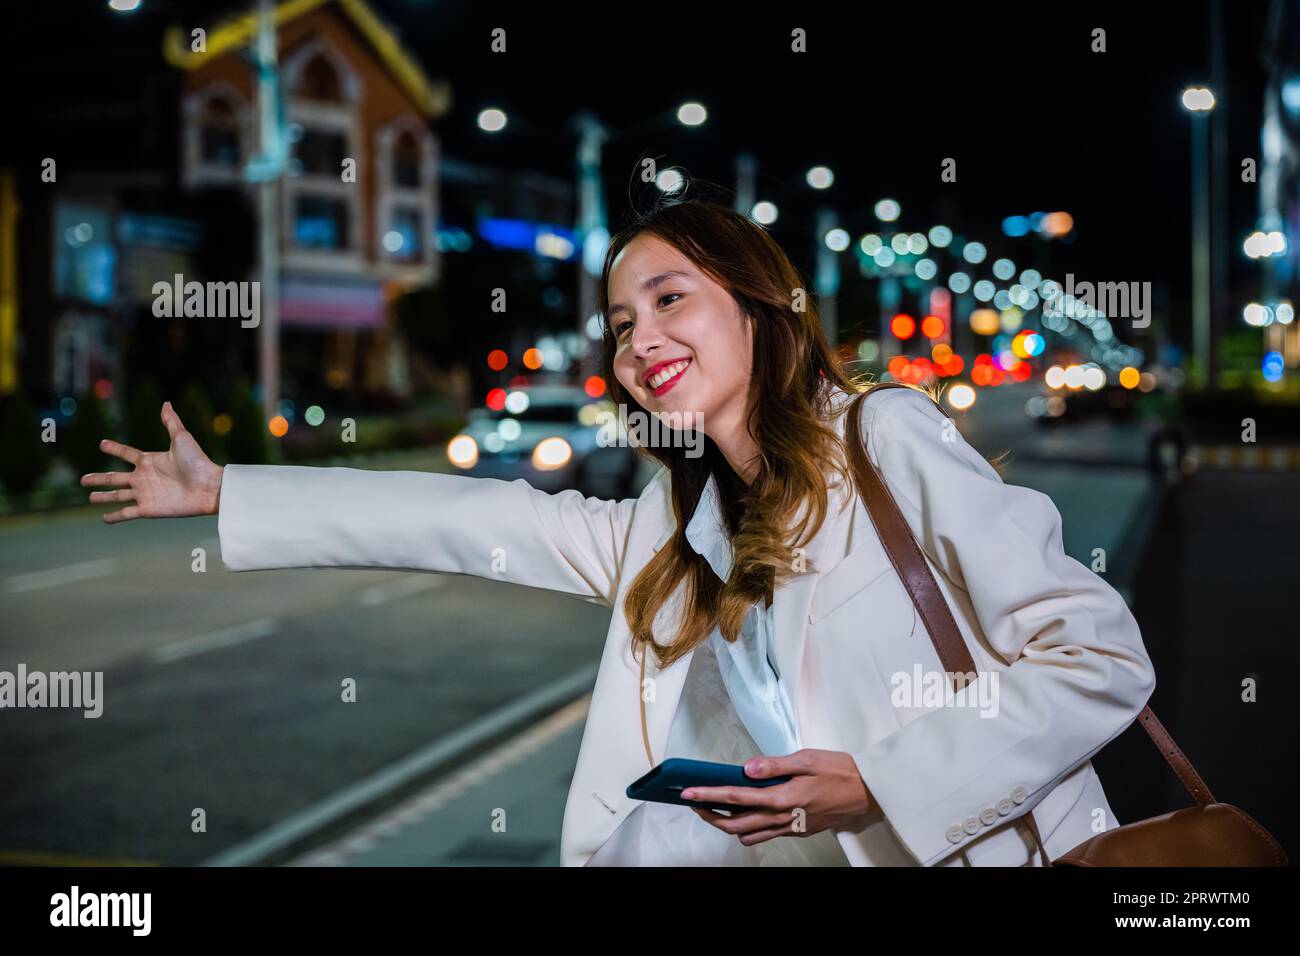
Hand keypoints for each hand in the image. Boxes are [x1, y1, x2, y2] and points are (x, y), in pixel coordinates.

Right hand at [81, 401, 223, 522]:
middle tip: (83, 479)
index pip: (126, 454)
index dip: (115, 449)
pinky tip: (104, 518)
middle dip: (99, 479)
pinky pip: (127, 513)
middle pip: (115, 478)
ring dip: (103, 497)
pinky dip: (115, 516)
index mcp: (150, 460)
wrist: (208, 486)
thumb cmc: (198, 462)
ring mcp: (145, 494)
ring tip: (90, 497)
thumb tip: (166, 403)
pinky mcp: (148, 509)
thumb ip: (171, 422)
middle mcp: (144, 478)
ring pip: (117, 496)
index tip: (102, 444)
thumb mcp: (182, 438)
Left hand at [682, 749, 880, 845]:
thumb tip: (747, 768)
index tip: (688, 793)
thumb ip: (774, 765)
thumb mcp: (807, 758)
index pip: (736, 798)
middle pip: (735, 825)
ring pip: (748, 835)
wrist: (869, 793)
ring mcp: (790, 827)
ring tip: (716, 808)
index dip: (708, 796)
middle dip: (709, 816)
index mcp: (783, 798)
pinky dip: (749, 826)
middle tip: (694, 803)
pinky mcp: (798, 830)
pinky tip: (746, 811)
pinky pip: (766, 835)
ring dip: (728, 824)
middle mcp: (783, 817)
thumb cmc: (840, 771)